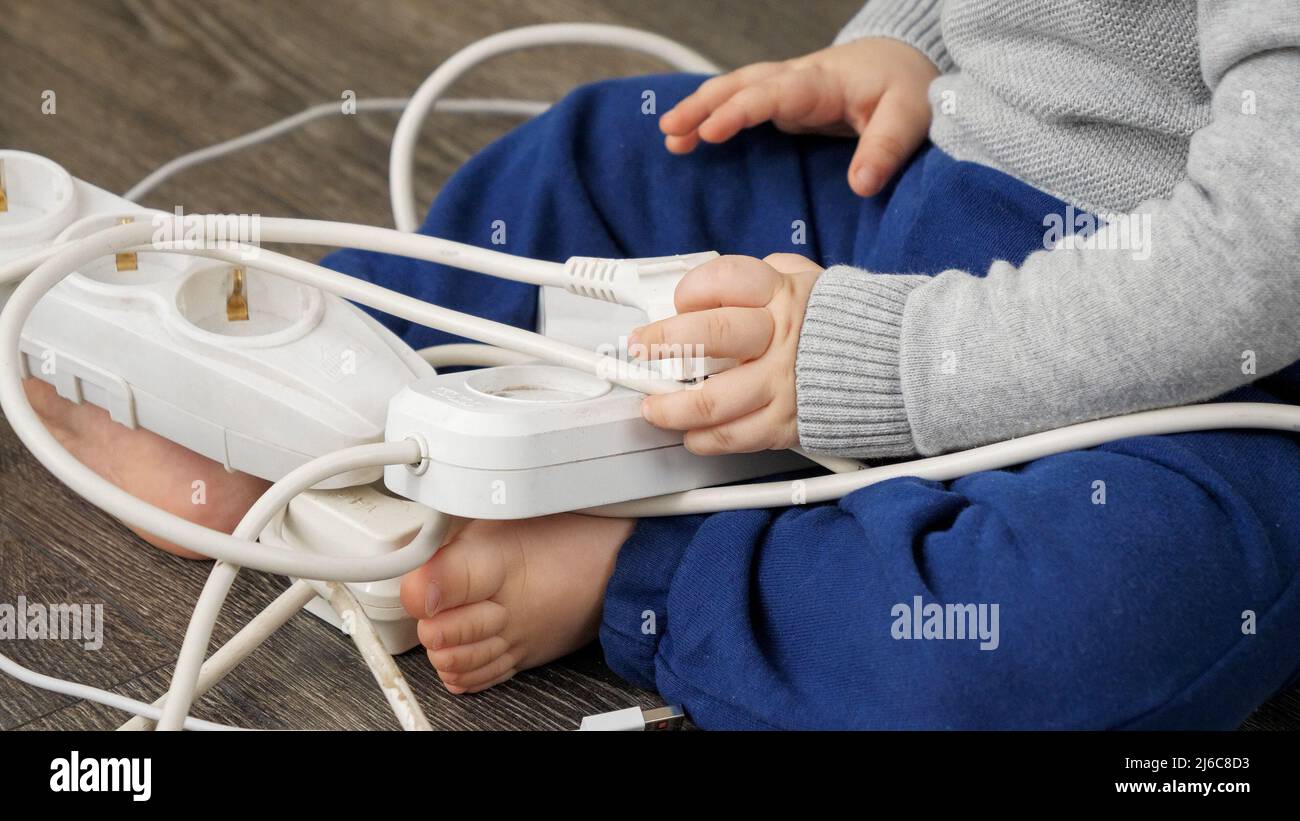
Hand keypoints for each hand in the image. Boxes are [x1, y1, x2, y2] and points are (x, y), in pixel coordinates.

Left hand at [633, 253, 822, 454]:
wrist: (894, 365)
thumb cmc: (840, 323)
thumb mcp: (807, 281)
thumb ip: (763, 278)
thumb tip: (715, 285)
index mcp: (782, 294)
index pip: (724, 280)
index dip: (690, 290)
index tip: (674, 304)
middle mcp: (780, 336)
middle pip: (709, 334)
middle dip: (662, 342)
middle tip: (640, 349)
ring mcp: (783, 382)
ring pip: (713, 399)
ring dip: (672, 407)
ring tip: (653, 407)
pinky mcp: (788, 422)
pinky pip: (737, 436)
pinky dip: (706, 439)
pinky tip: (693, 433)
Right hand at [659, 38, 937, 195]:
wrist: (904, 63)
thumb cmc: (906, 88)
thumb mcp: (908, 117)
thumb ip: (885, 150)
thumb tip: (860, 186)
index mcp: (821, 82)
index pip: (771, 93)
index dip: (739, 111)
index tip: (709, 132)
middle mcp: (796, 80)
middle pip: (740, 85)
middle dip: (703, 106)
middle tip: (670, 132)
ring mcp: (787, 90)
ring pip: (735, 90)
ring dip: (700, 109)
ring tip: (669, 136)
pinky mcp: (784, 104)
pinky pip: (741, 103)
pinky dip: (713, 115)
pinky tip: (690, 137)